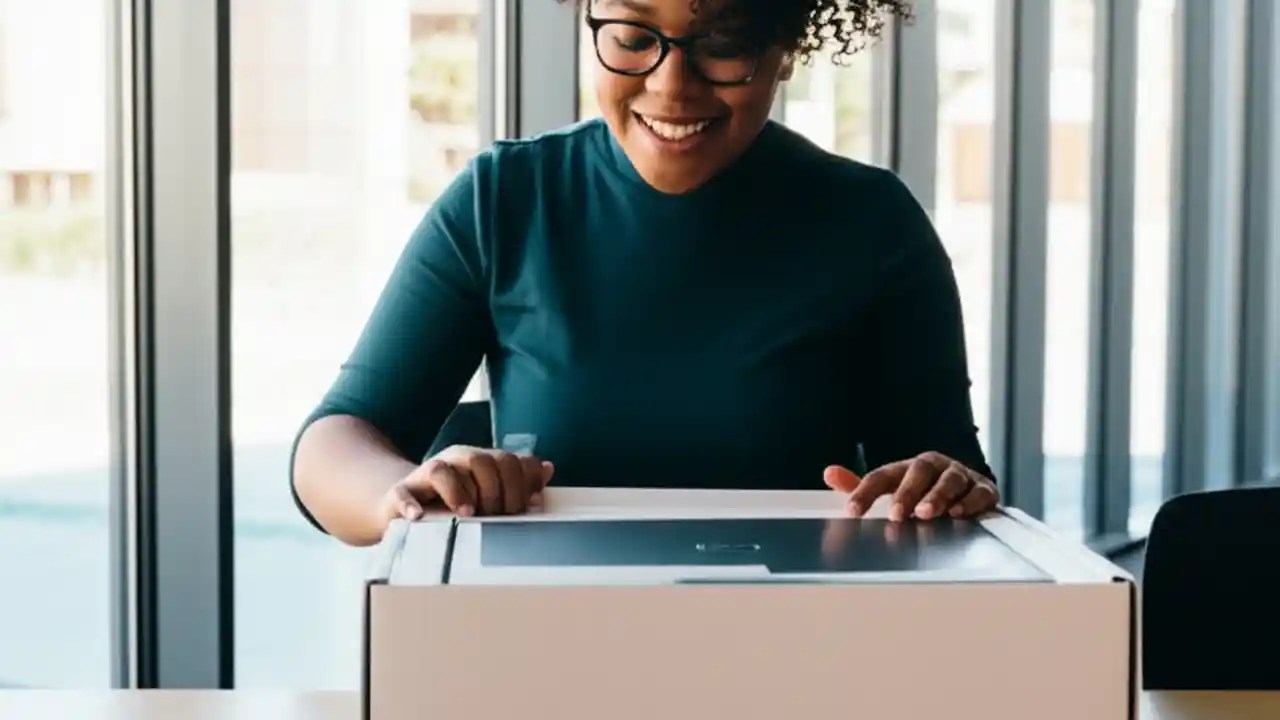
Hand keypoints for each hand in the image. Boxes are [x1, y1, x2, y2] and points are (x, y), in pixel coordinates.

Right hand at [380, 445, 554, 521]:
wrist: (407, 504)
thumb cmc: (456, 500)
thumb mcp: (489, 491)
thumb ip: (519, 481)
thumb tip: (547, 468)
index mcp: (480, 460)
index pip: (508, 460)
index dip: (522, 483)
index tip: (526, 507)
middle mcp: (455, 461)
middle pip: (480, 460)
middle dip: (496, 490)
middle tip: (497, 514)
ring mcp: (426, 475)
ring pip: (443, 470)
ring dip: (459, 492)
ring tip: (468, 513)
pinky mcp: (402, 493)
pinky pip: (404, 494)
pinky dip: (411, 505)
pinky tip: (418, 516)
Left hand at [823, 452, 998, 520]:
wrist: (967, 490)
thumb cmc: (921, 491)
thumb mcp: (891, 488)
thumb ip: (860, 486)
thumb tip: (829, 474)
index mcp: (907, 467)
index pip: (882, 476)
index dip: (866, 492)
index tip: (852, 511)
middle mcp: (934, 467)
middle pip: (920, 471)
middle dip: (907, 492)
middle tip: (897, 514)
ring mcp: (960, 476)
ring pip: (950, 480)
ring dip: (937, 496)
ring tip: (925, 513)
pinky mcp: (984, 489)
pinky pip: (981, 492)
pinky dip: (971, 502)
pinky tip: (959, 514)